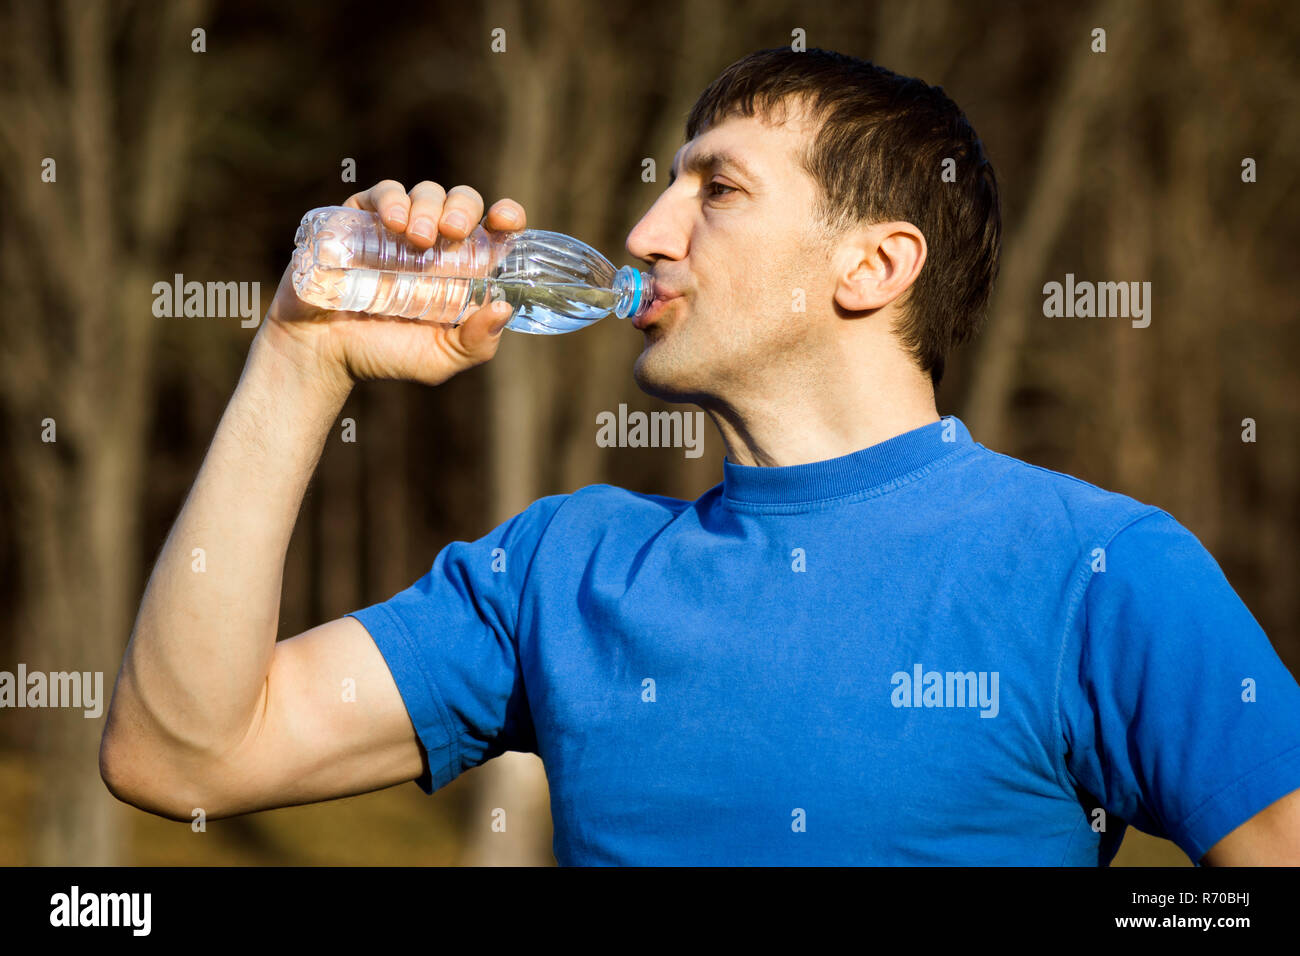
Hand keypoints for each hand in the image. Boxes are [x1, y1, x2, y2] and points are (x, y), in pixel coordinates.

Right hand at [257, 180, 527, 391]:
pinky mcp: (359, 218)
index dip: (507, 216)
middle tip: (453, 232)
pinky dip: (392, 199)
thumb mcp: (438, 359)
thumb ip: (476, 343)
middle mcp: (434, 243)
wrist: (321, 352)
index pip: (494, 231)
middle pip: (462, 202)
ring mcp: (396, 227)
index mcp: (462, 269)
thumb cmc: (384, 355)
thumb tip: (503, 307)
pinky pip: (382, 193)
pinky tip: (393, 222)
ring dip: (429, 207)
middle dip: (464, 208)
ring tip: (419, 238)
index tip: (507, 221)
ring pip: (426, 193)